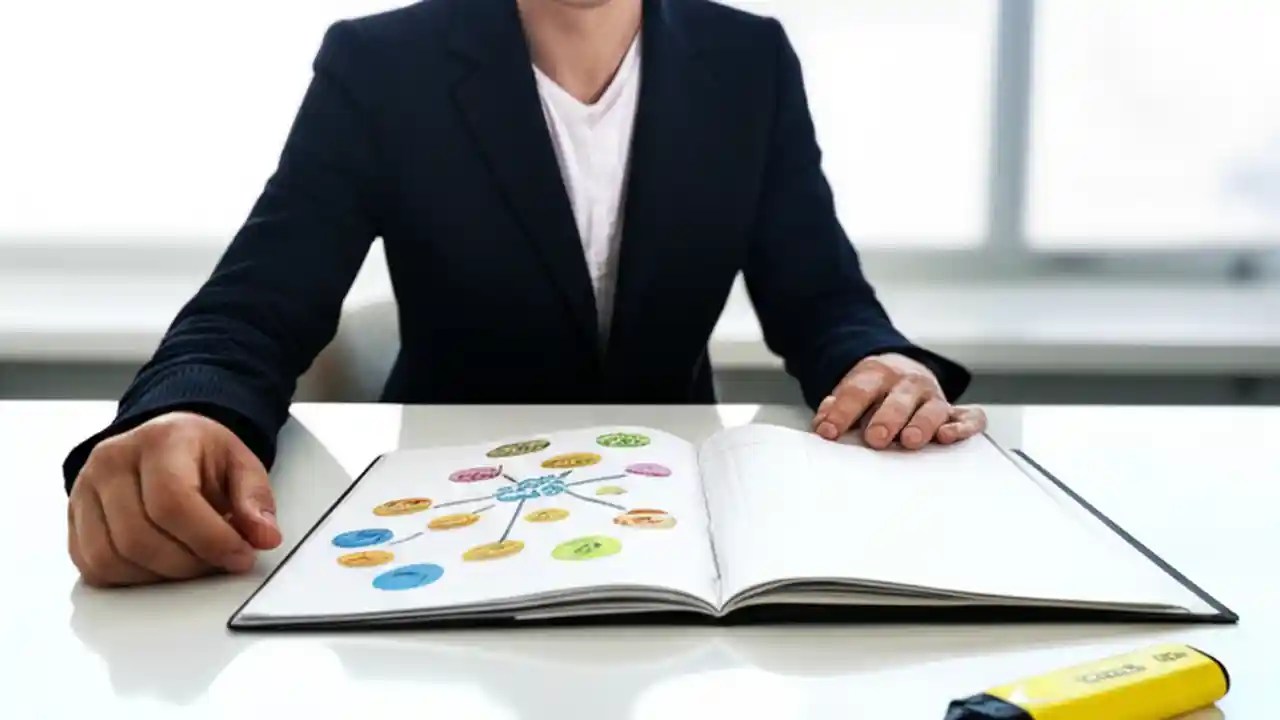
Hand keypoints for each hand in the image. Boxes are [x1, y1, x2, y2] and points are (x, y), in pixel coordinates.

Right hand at [68, 412, 281, 586]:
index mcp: (159, 441)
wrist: (164, 442)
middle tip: (219, 563)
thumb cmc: (201, 454)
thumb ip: (255, 499)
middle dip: (188, 564)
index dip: (210, 539)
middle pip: (140, 537)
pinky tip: (162, 565)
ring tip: (192, 561)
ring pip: (113, 558)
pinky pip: (94, 566)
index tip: (240, 556)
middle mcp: (112, 462)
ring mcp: (85, 490)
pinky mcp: (74, 519)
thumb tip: (265, 537)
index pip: (172, 502)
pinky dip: (132, 578)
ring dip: (160, 576)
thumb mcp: (240, 464)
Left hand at [811, 353, 986, 449]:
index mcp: (877, 374)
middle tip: (875, 438)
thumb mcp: (851, 392)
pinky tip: (949, 436)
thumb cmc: (873, 392)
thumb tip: (823, 422)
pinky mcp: (955, 412)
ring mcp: (933, 397)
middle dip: (887, 419)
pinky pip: (970, 417)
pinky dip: (964, 426)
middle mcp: (908, 383)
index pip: (858, 391)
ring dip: (922, 424)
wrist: (901, 372)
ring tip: (911, 440)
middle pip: (898, 399)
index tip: (828, 432)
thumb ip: (836, 407)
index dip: (842, 412)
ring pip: (933, 408)